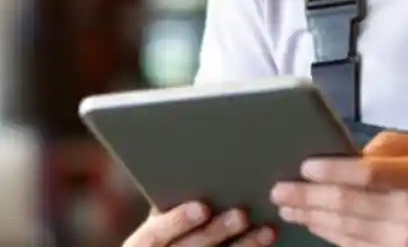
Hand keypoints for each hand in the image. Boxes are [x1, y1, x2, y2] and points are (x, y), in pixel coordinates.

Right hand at [123, 202, 275, 246]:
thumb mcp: (159, 223)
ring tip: (266, 230)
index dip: (176, 221)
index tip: (202, 207)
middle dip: (216, 232)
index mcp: (140, 245)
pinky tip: (266, 243)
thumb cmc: (166, 233)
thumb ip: (170, 203)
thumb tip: (200, 167)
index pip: (152, 236)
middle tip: (242, 214)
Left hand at [269, 131, 407, 246]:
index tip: (304, 166)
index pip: (369, 175)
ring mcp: (403, 243)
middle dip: (308, 197)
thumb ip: (387, 149)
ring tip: (286, 206)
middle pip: (349, 205)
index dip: (333, 171)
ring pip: (345, 229)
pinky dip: (327, 233)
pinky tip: (311, 222)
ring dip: (310, 217)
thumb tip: (343, 156)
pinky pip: (352, 246)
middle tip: (279, 189)